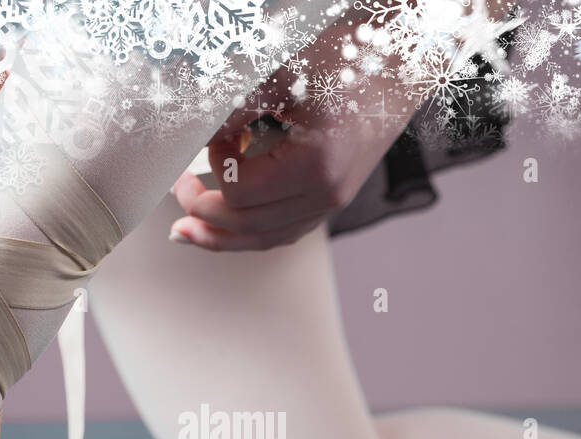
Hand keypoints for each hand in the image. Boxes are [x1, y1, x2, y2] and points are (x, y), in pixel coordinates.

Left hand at [169, 59, 417, 251]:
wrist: (402, 60)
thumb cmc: (349, 57)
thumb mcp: (283, 72)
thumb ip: (234, 104)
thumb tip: (187, 129)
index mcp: (316, 166)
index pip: (240, 191)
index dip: (213, 165)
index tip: (213, 137)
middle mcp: (327, 194)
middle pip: (249, 227)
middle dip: (203, 213)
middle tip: (178, 190)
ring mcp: (332, 201)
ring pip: (266, 239)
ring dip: (221, 238)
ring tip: (186, 234)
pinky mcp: (332, 198)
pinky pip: (285, 231)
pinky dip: (250, 234)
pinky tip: (227, 230)